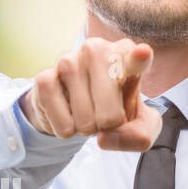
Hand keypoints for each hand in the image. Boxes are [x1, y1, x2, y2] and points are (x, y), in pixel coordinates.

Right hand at [20, 37, 162, 151]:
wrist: (76, 104)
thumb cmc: (116, 107)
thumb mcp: (140, 125)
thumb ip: (140, 136)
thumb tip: (104, 138)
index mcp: (126, 55)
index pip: (136, 59)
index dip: (139, 59)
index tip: (142, 54)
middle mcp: (97, 50)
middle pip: (111, 115)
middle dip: (109, 127)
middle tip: (105, 113)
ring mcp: (68, 61)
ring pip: (86, 121)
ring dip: (87, 128)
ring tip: (87, 111)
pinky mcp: (44, 78)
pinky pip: (62, 123)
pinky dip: (66, 130)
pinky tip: (68, 114)